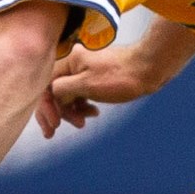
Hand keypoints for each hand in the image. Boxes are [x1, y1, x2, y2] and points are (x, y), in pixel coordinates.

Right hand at [36, 44, 152, 137]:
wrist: (149, 69)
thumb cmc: (120, 76)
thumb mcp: (86, 85)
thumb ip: (63, 90)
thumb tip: (51, 96)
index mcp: (69, 61)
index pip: (46, 86)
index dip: (46, 108)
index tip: (53, 125)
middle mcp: (74, 63)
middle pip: (55, 91)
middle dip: (58, 112)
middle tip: (57, 131)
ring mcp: (85, 70)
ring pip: (69, 94)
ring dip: (72, 111)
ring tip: (83, 123)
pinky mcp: (96, 77)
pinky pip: (81, 93)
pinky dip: (84, 106)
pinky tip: (94, 114)